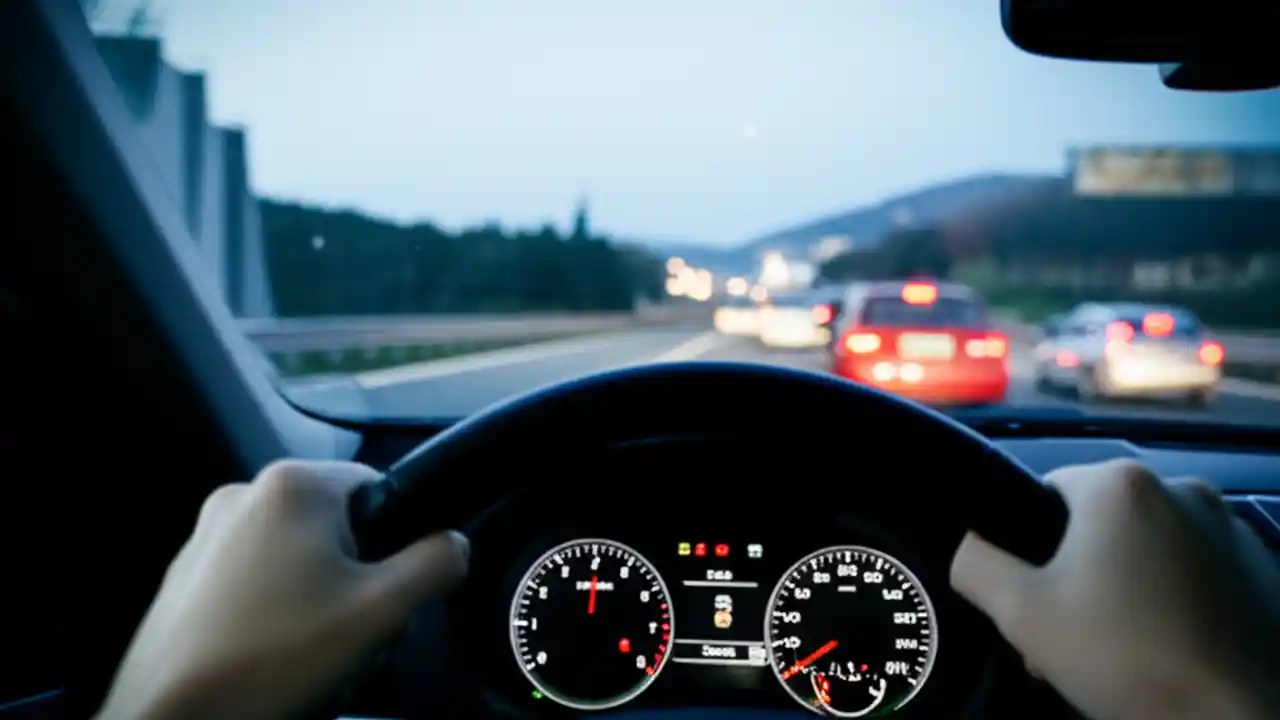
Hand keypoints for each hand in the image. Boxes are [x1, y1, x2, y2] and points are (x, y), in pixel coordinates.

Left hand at [97, 460, 468, 719]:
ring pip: (292, 556)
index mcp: (293, 484)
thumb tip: (456, 544)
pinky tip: (269, 655)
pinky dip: (270, 610)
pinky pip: (251, 580)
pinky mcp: (181, 577)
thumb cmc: (278, 653)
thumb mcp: (379, 612)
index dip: (395, 541)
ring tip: (309, 650)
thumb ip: (433, 566)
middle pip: (334, 526)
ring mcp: (204, 535)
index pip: (377, 488)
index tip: (386, 591)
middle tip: (353, 629)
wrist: (172, 715)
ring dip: (314, 595)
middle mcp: (243, 493)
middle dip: (354, 574)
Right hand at [951, 459, 1279, 719]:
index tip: (1037, 604)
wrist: (1237, 718)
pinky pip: (1194, 573)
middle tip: (1071, 636)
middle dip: (1078, 574)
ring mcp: (1231, 529)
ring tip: (1119, 649)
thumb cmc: (1123, 655)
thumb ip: (976, 562)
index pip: (1046, 496)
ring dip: (1125, 588)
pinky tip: (1167, 647)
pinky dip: (1173, 601)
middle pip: (1099, 525)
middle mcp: (1182, 488)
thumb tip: (970, 545)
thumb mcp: (1020, 612)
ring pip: (1149, 550)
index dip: (1030, 551)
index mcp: (1120, 483)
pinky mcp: (1263, 570)